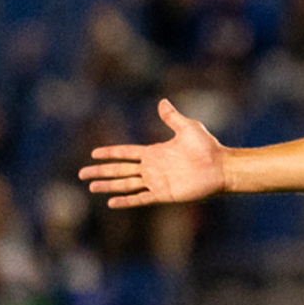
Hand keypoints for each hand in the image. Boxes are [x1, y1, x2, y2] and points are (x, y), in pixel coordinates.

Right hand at [80, 99, 227, 208]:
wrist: (222, 167)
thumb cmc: (208, 147)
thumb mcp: (188, 128)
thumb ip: (172, 118)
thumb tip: (162, 102)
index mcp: (154, 152)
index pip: (125, 153)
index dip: (109, 153)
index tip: (93, 154)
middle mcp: (152, 168)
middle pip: (120, 170)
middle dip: (101, 172)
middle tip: (82, 174)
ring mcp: (157, 182)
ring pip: (126, 184)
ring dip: (108, 186)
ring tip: (91, 187)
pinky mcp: (164, 194)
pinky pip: (141, 198)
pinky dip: (127, 201)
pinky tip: (112, 203)